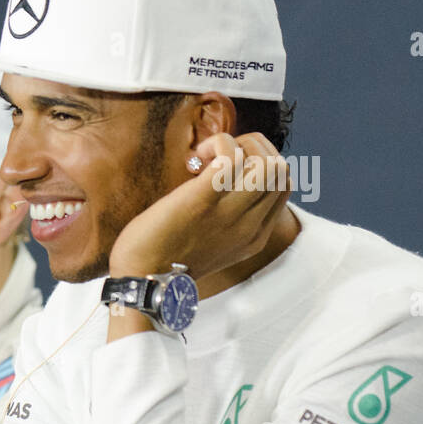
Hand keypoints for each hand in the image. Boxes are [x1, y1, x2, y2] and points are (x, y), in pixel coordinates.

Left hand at [108, 131, 291, 282]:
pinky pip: (231, 158)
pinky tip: (196, 158)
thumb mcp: (212, 243)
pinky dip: (218, 144)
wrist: (139, 279)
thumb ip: (229, 218)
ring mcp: (229, 215)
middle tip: (218, 156)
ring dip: (239, 145)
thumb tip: (224, 178)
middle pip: (281, 171)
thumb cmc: (164, 256)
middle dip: (254, 148)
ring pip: (269, 163)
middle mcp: (249, 226)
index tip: (227, 167)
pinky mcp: (202, 201)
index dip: (261, 163)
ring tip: (208, 156)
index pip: (283, 186)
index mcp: (254, 236)